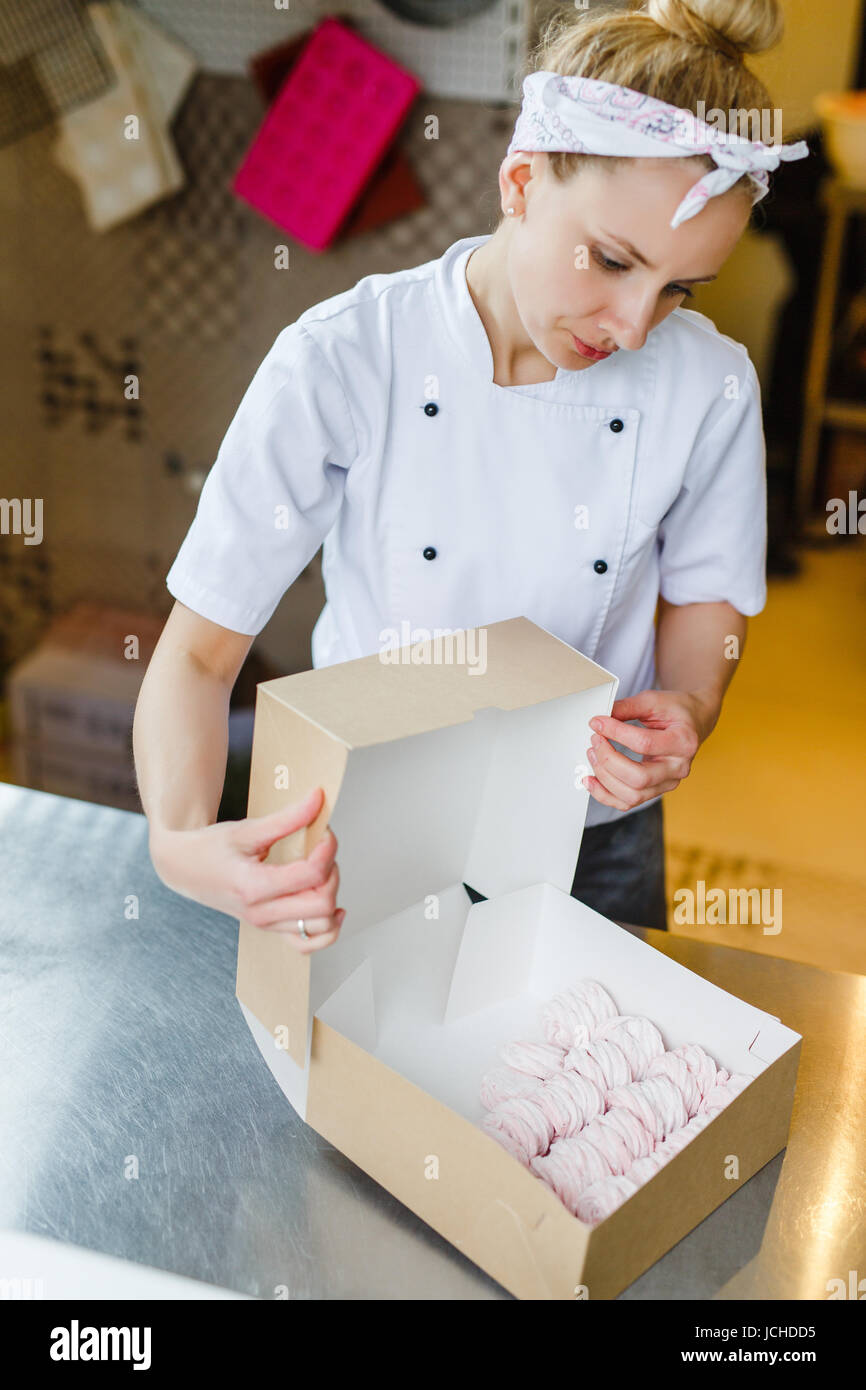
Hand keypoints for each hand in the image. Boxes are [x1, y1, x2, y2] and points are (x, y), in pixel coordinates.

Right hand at [149, 786, 344, 953]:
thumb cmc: (209, 849)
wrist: (184, 868)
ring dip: (331, 895)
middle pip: (322, 903)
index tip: (324, 831)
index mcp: (254, 887)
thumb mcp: (246, 829)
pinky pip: (308, 944)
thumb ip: (287, 818)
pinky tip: (332, 907)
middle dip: (331, 871)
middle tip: (321, 850)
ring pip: (321, 926)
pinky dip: (327, 929)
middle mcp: (262, 913)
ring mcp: (267, 925)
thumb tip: (318, 800)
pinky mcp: (271, 928)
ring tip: (320, 871)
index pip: (311, 874)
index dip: (328, 848)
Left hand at [581, 689, 715, 811]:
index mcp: (683, 742)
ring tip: (592, 754)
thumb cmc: (676, 711)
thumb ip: (627, 708)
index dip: (616, 733)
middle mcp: (678, 768)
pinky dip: (605, 795)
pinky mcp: (655, 791)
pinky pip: (627, 803)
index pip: (644, 743)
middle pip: (639, 777)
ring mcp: (668, 783)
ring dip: (604, 777)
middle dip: (608, 759)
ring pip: (632, 795)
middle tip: (595, 739)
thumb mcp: (654, 701)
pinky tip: (591, 780)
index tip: (597, 722)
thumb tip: (599, 720)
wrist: (693, 722)